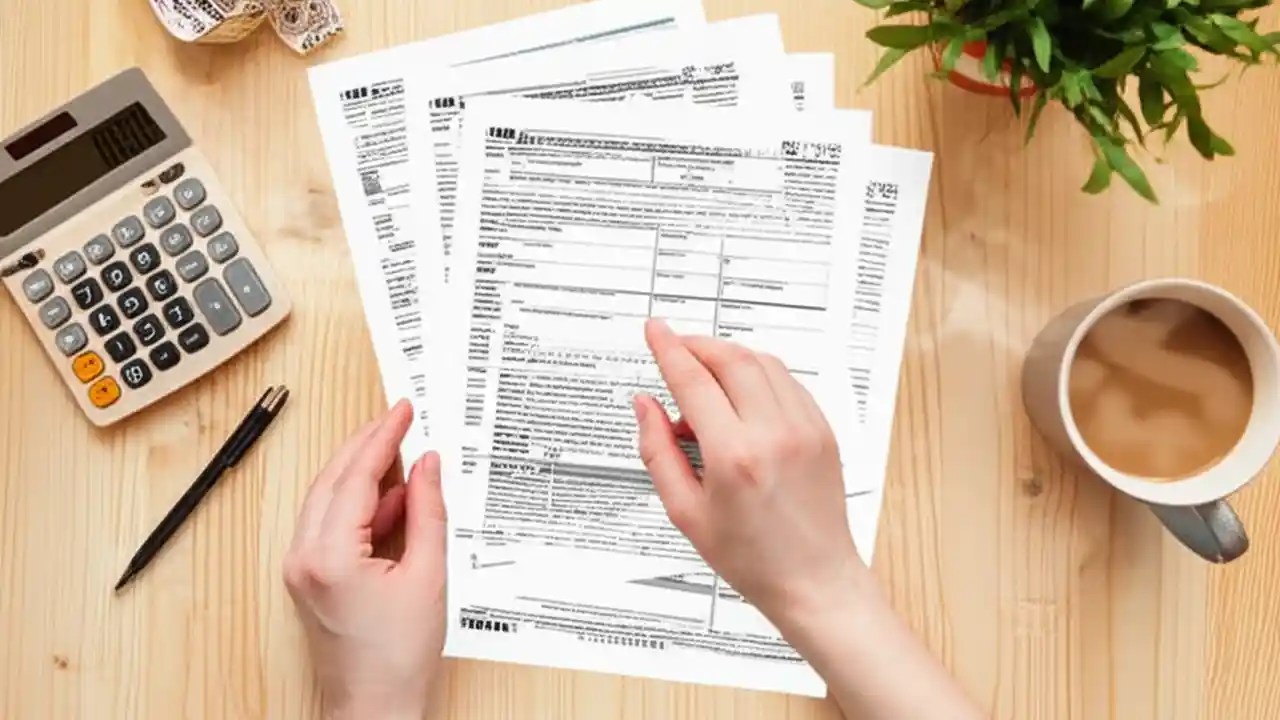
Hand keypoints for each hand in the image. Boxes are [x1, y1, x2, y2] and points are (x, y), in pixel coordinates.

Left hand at [283, 400, 446, 719]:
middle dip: (367, 445)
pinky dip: (358, 503)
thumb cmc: (398, 658)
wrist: (374, 707)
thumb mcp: (428, 575)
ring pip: (328, 498)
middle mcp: (304, 556)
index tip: (402, 411)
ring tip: (401, 454)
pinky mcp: (308, 576)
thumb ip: (427, 511)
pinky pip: (329, 522)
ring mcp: (301, 567)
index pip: (356, 476)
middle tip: (398, 420)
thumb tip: (427, 466)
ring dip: (361, 473)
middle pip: (333, 479)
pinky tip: (391, 497)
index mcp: (330, 555)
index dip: (383, 438)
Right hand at [633, 319, 867, 625]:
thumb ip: (658, 452)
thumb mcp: (686, 512)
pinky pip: (788, 381)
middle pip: (731, 358)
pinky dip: (759, 375)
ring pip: (763, 362)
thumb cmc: (753, 558)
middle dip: (698, 346)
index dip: (668, 349)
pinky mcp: (822, 430)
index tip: (655, 330)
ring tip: (705, 382)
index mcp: (735, 456)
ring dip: (729, 357)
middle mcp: (774, 433)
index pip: (693, 381)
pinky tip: (741, 398)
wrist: (814, 580)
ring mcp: (805, 428)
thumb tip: (645, 406)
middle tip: (676, 350)